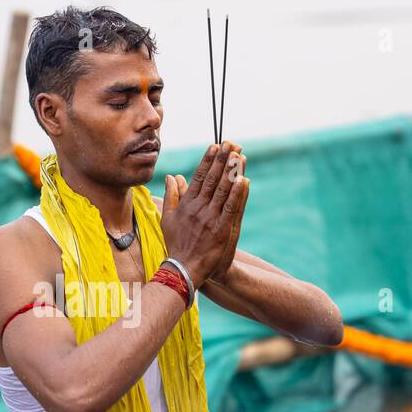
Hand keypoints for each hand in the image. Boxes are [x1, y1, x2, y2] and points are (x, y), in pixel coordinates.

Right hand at [160, 142, 248, 288]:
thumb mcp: (167, 218)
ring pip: (223, 190)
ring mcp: (210, 219)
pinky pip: (231, 208)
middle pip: (213, 179)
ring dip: (232, 171)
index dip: (208, 160)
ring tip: (239, 155)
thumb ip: (171, 196)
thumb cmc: (176, 244)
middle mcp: (198, 208)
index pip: (199, 177)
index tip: (215, 146)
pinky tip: (244, 180)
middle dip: (222, 160)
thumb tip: (172, 176)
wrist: (184, 268)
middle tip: (231, 143)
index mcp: (187, 204)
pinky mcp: (221, 230)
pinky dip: (238, 194)